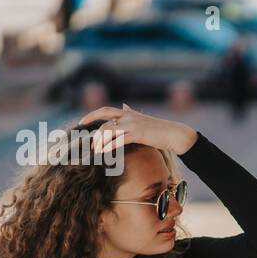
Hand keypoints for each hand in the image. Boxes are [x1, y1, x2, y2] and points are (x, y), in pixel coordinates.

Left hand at [80, 104, 197, 156]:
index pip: (104, 111)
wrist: (174, 133)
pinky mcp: (138, 134)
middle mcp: (128, 116)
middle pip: (104, 122)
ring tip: (97, 151)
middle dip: (95, 134)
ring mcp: (133, 124)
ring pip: (109, 131)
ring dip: (100, 141)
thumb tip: (124, 106)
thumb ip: (131, 113)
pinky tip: (104, 152)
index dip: (91, 115)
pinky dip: (110, 146)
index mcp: (128, 113)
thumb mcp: (143, 118)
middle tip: (91, 144)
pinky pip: (119, 139)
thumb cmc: (159, 129)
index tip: (81, 122)